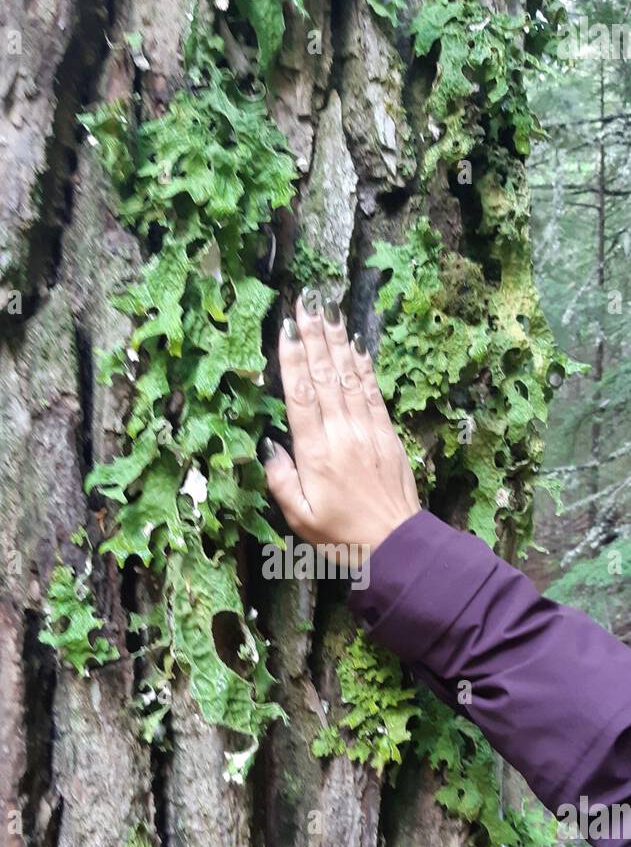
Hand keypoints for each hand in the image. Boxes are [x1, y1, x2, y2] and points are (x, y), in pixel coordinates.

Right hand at [262, 292, 420, 557]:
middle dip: (315, 337)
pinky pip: (372, 392)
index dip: (293, 360)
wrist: (396, 543)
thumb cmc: (341, 535)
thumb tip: (270, 444)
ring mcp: (367, 431)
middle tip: (305, 302)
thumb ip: (280, 480)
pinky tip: (356, 345)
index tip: (287, 329)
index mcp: (316, 454)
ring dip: (337, 342)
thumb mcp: (299, 518)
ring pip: (349, 377)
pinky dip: (363, 366)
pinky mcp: (386, 434)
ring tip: (328, 310)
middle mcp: (342, 434)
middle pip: (325, 376)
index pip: (301, 396)